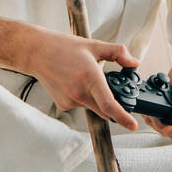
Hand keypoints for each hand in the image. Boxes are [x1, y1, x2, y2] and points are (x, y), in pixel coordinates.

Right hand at [15, 25, 141, 130]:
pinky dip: (84, 98)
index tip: (132, 125)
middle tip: (112, 88)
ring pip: (93, 107)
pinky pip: (82, 105)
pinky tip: (75, 82)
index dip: (123, 117)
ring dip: (96, 98)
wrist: (37, 53)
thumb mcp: (95, 45)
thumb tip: (135, 63)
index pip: (109, 104)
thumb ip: (119, 53)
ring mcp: (70, 101)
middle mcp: (79, 92)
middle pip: (104, 109)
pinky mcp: (63, 105)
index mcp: (90, 77)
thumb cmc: (63, 47)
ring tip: (85, 77)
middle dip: (113, 105)